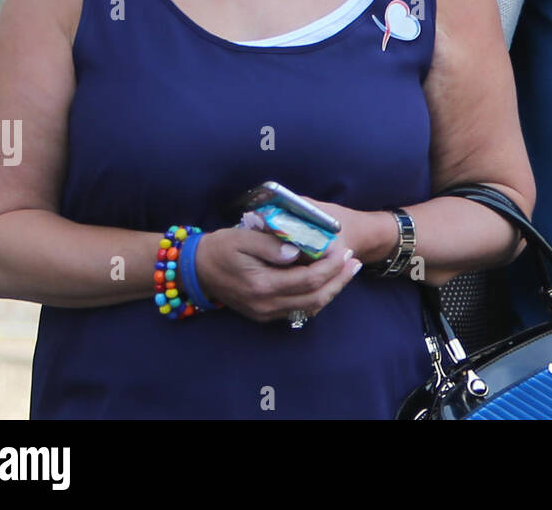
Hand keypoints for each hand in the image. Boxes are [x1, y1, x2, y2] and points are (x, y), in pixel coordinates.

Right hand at [194, 223, 361, 323]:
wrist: (196, 270)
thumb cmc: (221, 248)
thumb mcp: (243, 237)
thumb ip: (271, 244)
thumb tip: (297, 250)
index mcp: (262, 284)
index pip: (308, 279)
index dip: (331, 265)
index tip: (343, 249)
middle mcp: (266, 304)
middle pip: (314, 297)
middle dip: (339, 279)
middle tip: (355, 261)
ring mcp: (265, 313)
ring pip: (310, 307)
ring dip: (332, 289)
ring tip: (348, 271)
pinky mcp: (264, 314)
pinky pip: (299, 310)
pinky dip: (317, 297)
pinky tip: (328, 282)